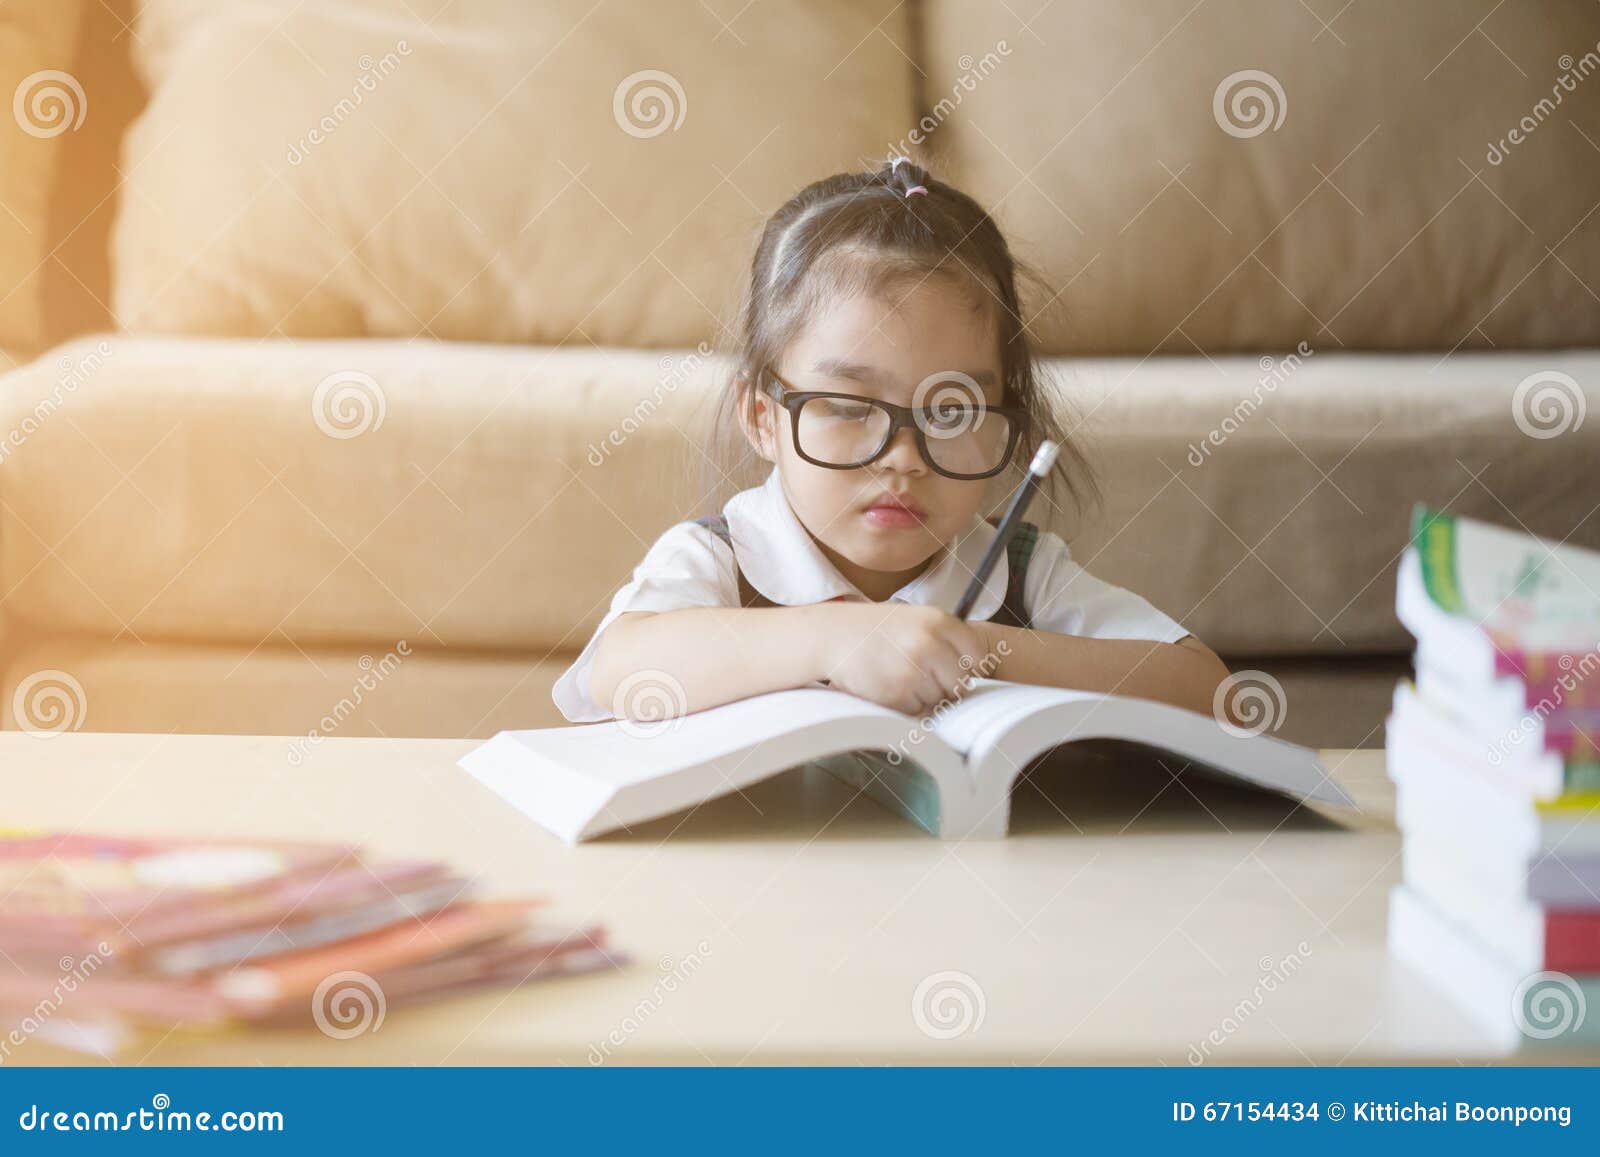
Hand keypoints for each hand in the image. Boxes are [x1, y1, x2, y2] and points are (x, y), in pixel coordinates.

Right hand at [813, 602, 992, 715]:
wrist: (831, 635)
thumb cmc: (874, 629)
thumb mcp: (915, 618)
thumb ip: (945, 639)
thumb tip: (973, 672)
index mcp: (939, 621)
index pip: (979, 657)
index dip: (968, 668)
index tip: (954, 670)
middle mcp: (930, 643)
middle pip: (961, 683)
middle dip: (945, 685)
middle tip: (921, 675)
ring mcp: (914, 669)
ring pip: (938, 699)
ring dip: (923, 696)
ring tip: (898, 675)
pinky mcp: (896, 692)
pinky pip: (916, 710)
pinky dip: (904, 704)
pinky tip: (887, 684)